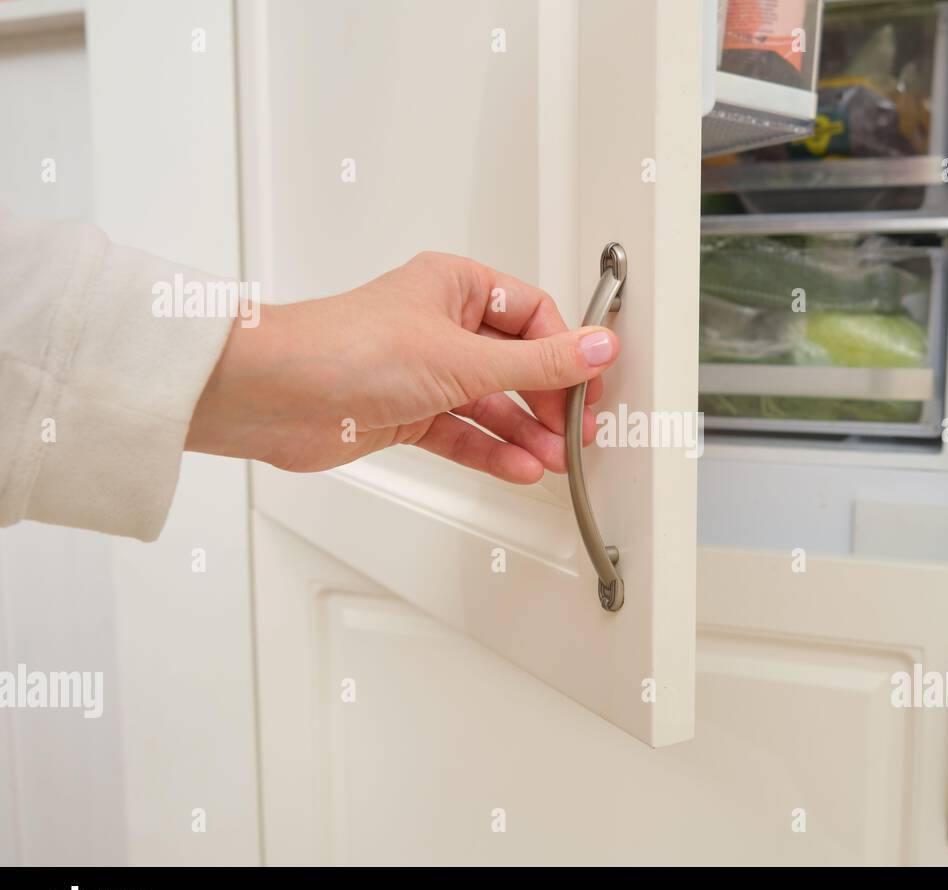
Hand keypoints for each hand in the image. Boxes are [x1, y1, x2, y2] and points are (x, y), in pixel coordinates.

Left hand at [185, 252, 618, 481]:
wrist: (272, 396)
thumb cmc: (345, 349)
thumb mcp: (462, 357)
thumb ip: (538, 363)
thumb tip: (597, 350)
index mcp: (455, 285)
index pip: (534, 314)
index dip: (566, 350)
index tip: (591, 383)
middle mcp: (441, 324)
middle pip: (517, 362)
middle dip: (550, 399)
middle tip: (579, 430)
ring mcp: (423, 371)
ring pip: (492, 402)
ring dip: (525, 433)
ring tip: (556, 458)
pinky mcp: (405, 413)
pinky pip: (463, 433)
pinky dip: (492, 451)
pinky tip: (519, 467)